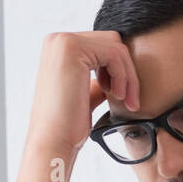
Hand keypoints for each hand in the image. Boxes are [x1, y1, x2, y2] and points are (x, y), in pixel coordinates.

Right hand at [25, 30, 141, 159]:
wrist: (53, 141)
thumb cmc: (67, 126)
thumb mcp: (84, 97)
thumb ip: (95, 84)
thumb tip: (112, 79)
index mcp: (59, 50)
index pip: (103, 45)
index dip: (119, 70)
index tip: (123, 97)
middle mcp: (58, 40)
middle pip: (112, 41)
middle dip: (126, 70)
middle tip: (129, 100)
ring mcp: (64, 42)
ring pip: (116, 47)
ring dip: (128, 76)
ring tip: (125, 101)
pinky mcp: (73, 49)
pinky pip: (114, 55)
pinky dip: (123, 76)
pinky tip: (119, 97)